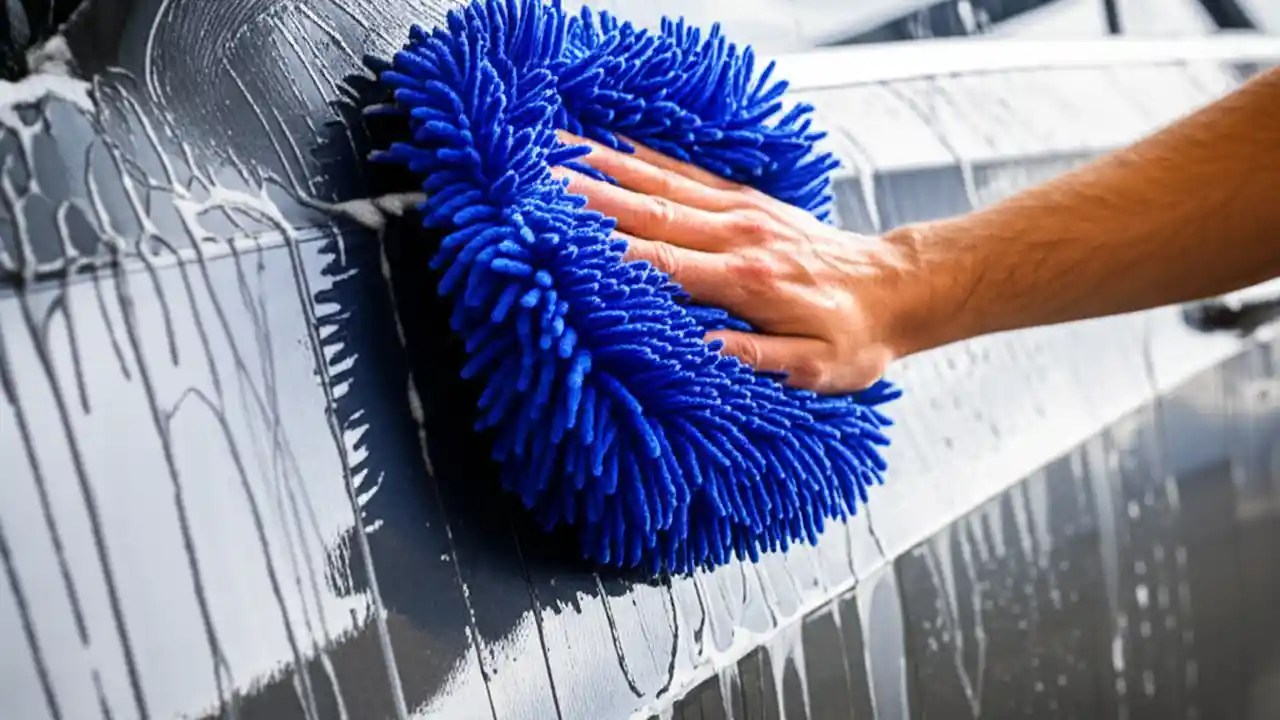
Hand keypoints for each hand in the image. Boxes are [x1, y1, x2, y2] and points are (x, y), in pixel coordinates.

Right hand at [553, 133, 927, 393]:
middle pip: (647, 208)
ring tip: (552, 148)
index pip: (661, 261)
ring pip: (659, 180)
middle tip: (531, 179)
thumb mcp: (813, 368)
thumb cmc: (854, 336)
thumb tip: (695, 348)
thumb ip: (754, 357)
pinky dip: (642, 154)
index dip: (607, 248)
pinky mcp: (744, 200)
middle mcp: (737, 234)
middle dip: (586, 194)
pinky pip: (685, 171)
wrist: (897, 287)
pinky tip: (608, 142)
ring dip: (603, 164)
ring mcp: (740, 210)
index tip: (558, 235)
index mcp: (746, 280)